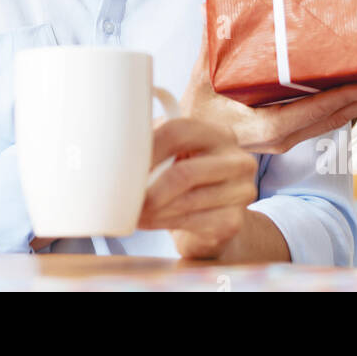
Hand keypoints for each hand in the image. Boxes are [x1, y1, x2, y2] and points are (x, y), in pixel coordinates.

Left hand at [138, 117, 257, 259]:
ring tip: (132, 210)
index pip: (179, 132)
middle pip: (184, 172)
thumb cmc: (187, 179)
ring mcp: (240, 191)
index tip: (124, 164)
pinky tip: (146, 221)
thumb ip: (155, 143)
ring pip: (185, 201)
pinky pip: (190, 222)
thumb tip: (116, 146)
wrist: (216, 218)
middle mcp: (236, 159)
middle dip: (149, 189)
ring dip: (151, 209)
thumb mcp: (175, 153)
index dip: (148, 149)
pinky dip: (160, 223)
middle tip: (124, 196)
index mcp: (218, 133)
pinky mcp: (233, 221)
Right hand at [181, 32, 356, 154]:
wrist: (186, 153)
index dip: (344, 98)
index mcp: (266, 128)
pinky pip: (323, 122)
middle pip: (334, 119)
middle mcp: (282, 139)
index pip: (314, 112)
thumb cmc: (192, 119)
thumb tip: (208, 5)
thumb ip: (209, 45)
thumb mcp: (200, 81)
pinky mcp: (288, 137)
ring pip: (332, 123)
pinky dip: (345, 108)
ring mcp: (287, 141)